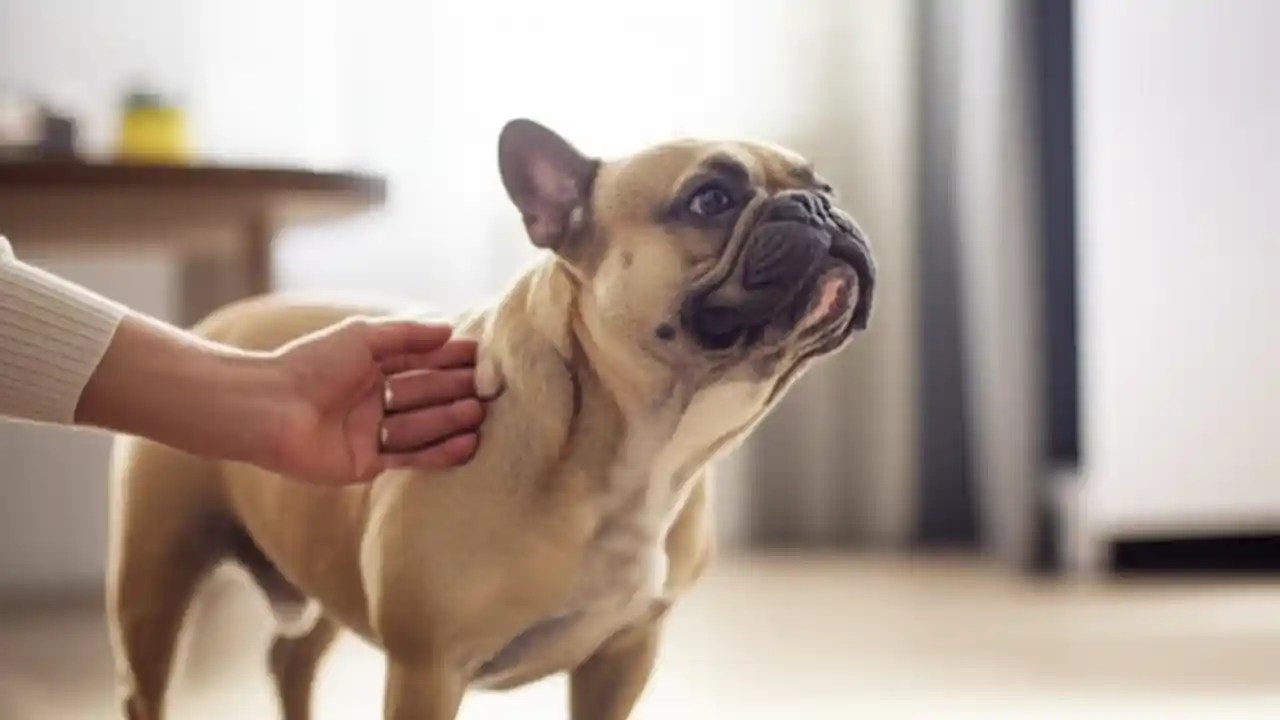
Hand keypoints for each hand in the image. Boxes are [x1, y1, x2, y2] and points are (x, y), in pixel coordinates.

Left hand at [270, 318, 483, 484]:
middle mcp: (378, 400)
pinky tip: (467, 443)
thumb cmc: (309, 365)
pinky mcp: (369, 464)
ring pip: (423, 424)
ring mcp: (375, 433)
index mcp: (375, 367)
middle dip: (457, 389)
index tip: (486, 357)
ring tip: (479, 413)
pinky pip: (412, 457)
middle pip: (428, 393)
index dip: (453, 360)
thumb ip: (406, 334)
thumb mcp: (361, 337)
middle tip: (491, 389)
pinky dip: (440, 451)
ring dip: (452, 419)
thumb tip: (449, 329)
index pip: (424, 362)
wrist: (269, 408)